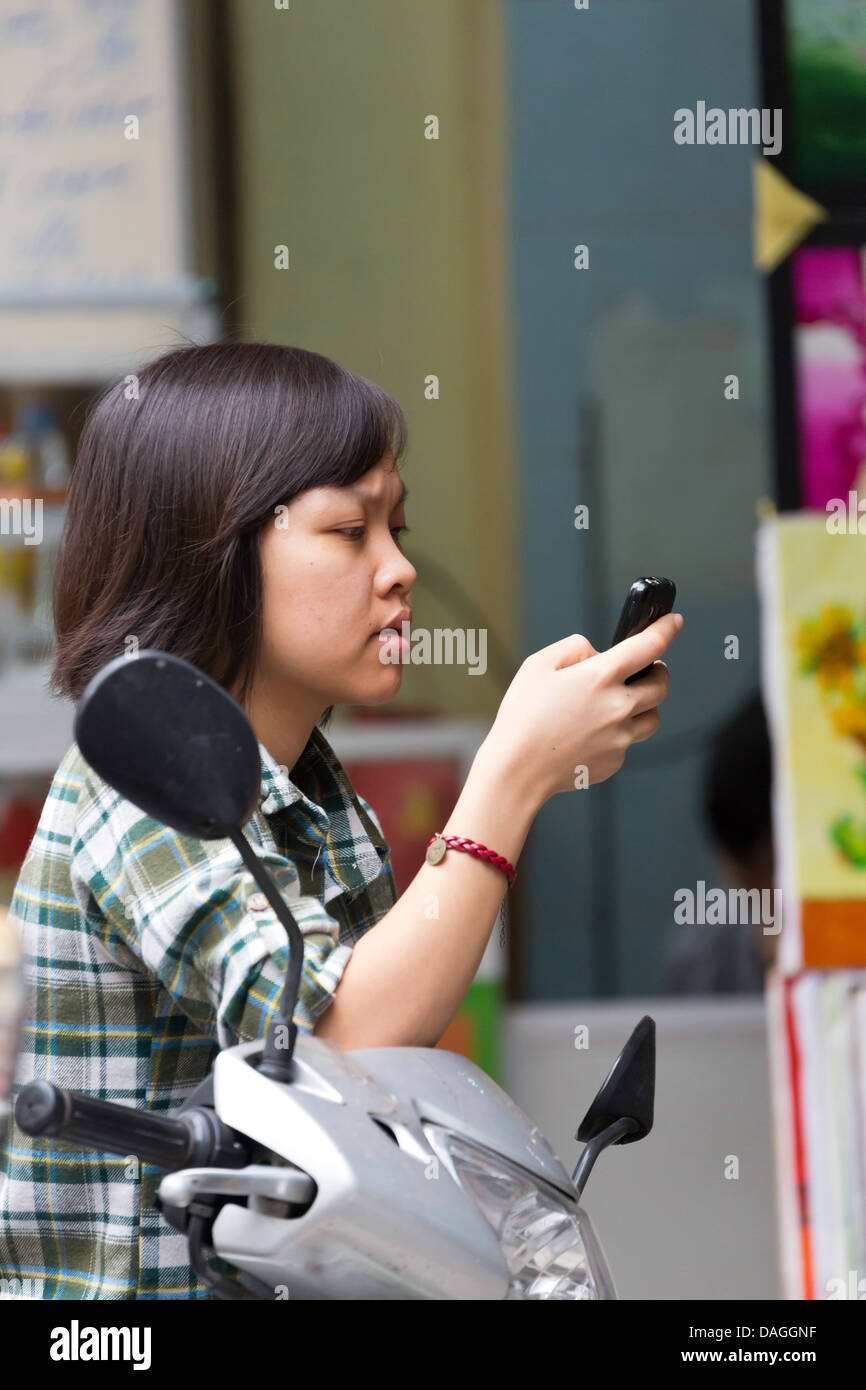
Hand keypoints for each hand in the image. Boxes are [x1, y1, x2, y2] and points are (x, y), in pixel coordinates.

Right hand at [484, 613, 682, 804]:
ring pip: (653, 718)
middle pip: (661, 685)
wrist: (517, 770)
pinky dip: (619, 733)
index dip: (666, 629)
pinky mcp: (615, 760)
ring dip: (645, 705)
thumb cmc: (522, 716)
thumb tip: (598, 654)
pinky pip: (629, 742)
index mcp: (601, 676)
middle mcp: (618, 707)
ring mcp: (620, 737)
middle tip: (647, 669)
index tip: (674, 622)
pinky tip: (591, 733)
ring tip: (621, 703)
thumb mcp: (538, 665)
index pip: (649, 646)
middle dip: (658, 672)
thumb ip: (575, 648)